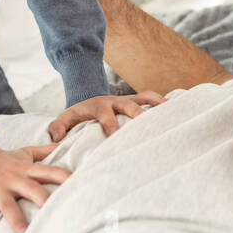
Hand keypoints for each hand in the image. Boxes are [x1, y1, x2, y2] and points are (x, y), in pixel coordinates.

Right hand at [0, 132, 71, 232]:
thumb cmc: (2, 158)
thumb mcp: (24, 152)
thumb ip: (44, 151)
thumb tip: (62, 144)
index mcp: (27, 170)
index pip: (51, 172)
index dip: (66, 178)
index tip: (84, 187)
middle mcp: (14, 178)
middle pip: (34, 190)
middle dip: (46, 202)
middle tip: (61, 218)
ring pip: (8, 206)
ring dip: (17, 222)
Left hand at [46, 92, 166, 142]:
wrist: (87, 94)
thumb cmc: (78, 113)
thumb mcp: (65, 117)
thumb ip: (57, 127)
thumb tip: (56, 138)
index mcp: (99, 107)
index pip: (106, 117)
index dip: (111, 126)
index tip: (116, 137)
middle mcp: (115, 101)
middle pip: (130, 106)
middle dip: (139, 116)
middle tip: (148, 126)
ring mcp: (127, 99)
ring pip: (143, 98)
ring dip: (156, 104)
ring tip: (171, 112)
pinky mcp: (135, 99)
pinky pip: (150, 97)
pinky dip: (162, 101)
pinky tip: (176, 108)